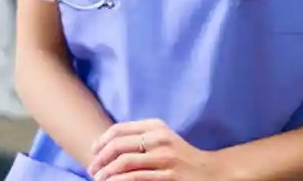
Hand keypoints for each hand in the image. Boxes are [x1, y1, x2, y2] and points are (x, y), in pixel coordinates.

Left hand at [88, 119, 236, 180]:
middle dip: (100, 159)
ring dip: (106, 173)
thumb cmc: (180, 157)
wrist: (210, 172)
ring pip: (124, 163)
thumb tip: (105, 146)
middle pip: (118, 145)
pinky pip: (136, 178)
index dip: (101, 141)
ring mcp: (165, 157)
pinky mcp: (168, 176)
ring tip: (99, 179)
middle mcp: (160, 138)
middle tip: (92, 170)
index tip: (93, 153)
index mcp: (156, 126)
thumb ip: (140, 137)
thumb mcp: (162, 139)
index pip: (119, 129)